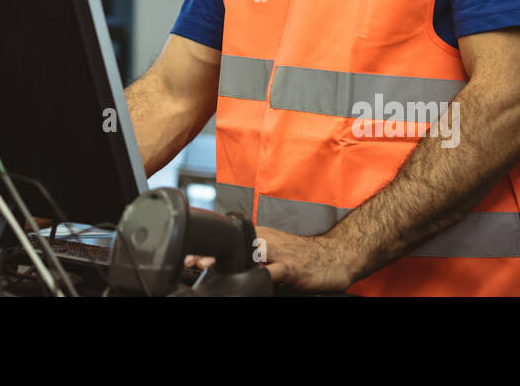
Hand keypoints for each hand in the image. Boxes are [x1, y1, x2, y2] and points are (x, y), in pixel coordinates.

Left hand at [183, 226, 357, 292]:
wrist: (335, 255)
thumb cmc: (302, 257)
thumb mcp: (274, 252)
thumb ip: (251, 258)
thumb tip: (221, 269)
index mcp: (258, 237)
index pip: (227, 240)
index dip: (205, 248)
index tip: (184, 259)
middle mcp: (264, 241)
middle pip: (230, 245)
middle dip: (208, 254)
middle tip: (187, 263)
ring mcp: (276, 254)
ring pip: (246, 255)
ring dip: (225, 262)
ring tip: (204, 268)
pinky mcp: (290, 267)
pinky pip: (271, 272)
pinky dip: (258, 277)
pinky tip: (248, 282)